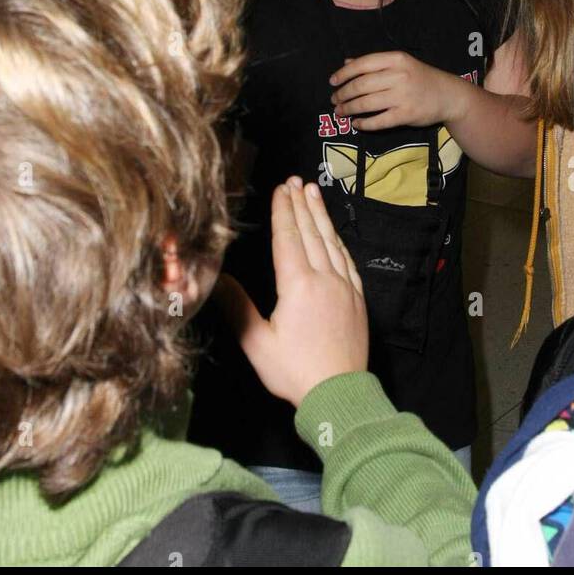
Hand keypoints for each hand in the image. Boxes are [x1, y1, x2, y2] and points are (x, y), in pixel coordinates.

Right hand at [215, 177, 367, 407]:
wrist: (340, 394)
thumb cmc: (294, 372)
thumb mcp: (257, 343)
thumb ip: (237, 307)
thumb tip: (216, 278)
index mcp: (298, 285)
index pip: (288, 238)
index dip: (283, 211)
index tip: (280, 188)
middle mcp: (324, 278)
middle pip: (311, 233)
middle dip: (301, 204)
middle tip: (295, 180)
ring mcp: (344, 287)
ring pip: (331, 242)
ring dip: (321, 216)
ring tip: (313, 193)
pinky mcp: (357, 298)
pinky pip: (347, 260)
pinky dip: (337, 240)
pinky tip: (333, 233)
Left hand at [330, 51, 464, 131]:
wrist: (448, 95)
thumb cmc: (420, 77)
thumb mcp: (400, 64)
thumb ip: (373, 63)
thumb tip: (346, 63)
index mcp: (395, 59)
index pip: (362, 64)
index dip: (343, 74)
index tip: (333, 82)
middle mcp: (398, 75)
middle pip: (360, 85)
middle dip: (343, 94)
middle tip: (334, 100)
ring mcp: (402, 96)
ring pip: (366, 104)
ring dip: (349, 109)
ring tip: (340, 112)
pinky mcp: (406, 115)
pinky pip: (378, 121)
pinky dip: (363, 123)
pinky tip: (356, 123)